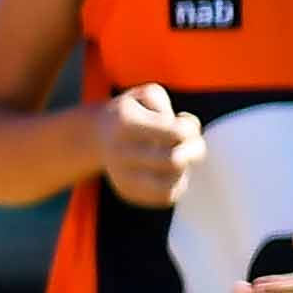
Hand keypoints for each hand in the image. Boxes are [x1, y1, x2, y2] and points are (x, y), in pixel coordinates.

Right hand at [95, 84, 204, 208]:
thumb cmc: (134, 113)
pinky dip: (177, 184)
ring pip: (172, 184)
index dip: (190, 129)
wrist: (98, 135)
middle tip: (192, 144)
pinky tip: (171, 171)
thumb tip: (183, 137)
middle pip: (175, 161)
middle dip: (195, 151)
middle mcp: (120, 154)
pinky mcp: (127, 192)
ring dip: (184, 170)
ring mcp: (121, 176)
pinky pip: (166, 197)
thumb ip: (172, 110)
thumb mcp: (148, 95)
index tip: (184, 124)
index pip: (176, 134)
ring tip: (178, 157)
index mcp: (126, 124)